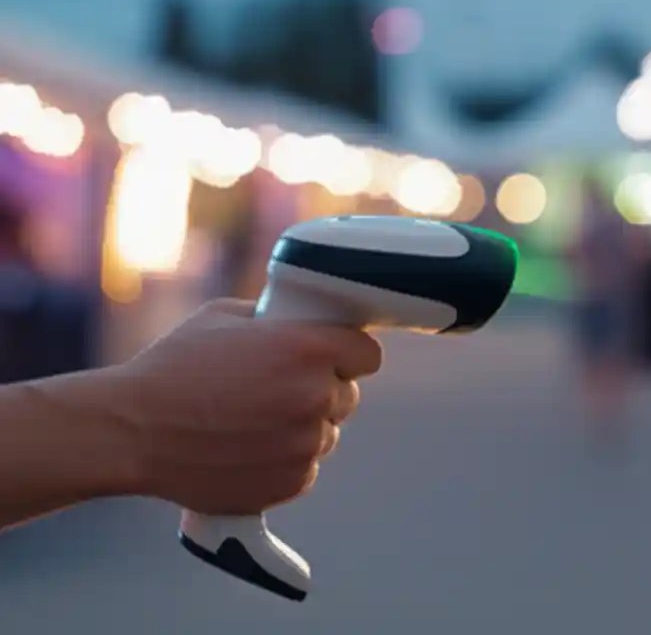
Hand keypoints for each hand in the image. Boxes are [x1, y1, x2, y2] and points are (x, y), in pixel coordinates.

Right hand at [112, 299, 382, 513]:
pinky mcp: (291, 482)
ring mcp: (305, 444)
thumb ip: (277, 320)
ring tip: (249, 422)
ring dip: (301, 428)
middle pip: (347, 396)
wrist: (132, 432)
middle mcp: (314, 396)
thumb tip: (306, 322)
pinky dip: (284, 462)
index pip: (368, 354)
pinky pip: (305, 467)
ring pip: (326, 433)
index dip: (349, 355)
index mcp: (307, 349)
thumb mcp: (225, 317)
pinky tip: (245, 449)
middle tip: (275, 390)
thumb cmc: (173, 367)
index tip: (333, 358)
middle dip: (321, 391)